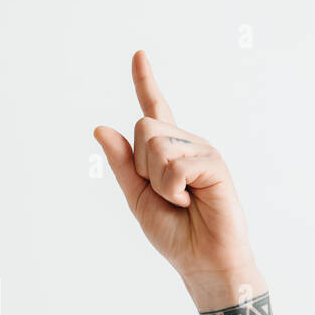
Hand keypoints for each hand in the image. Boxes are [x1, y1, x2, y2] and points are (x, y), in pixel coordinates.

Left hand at [94, 51, 256, 283]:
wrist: (201, 260)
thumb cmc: (173, 232)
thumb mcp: (136, 197)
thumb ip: (121, 164)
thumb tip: (100, 128)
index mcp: (166, 151)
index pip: (153, 109)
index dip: (145, 81)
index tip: (138, 54)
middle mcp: (185, 144)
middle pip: (144, 128)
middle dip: (142, 167)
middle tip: (166, 194)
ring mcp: (201, 151)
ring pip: (156, 146)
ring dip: (159, 183)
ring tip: (182, 201)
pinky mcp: (214, 164)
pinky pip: (176, 165)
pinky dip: (174, 191)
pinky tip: (192, 202)